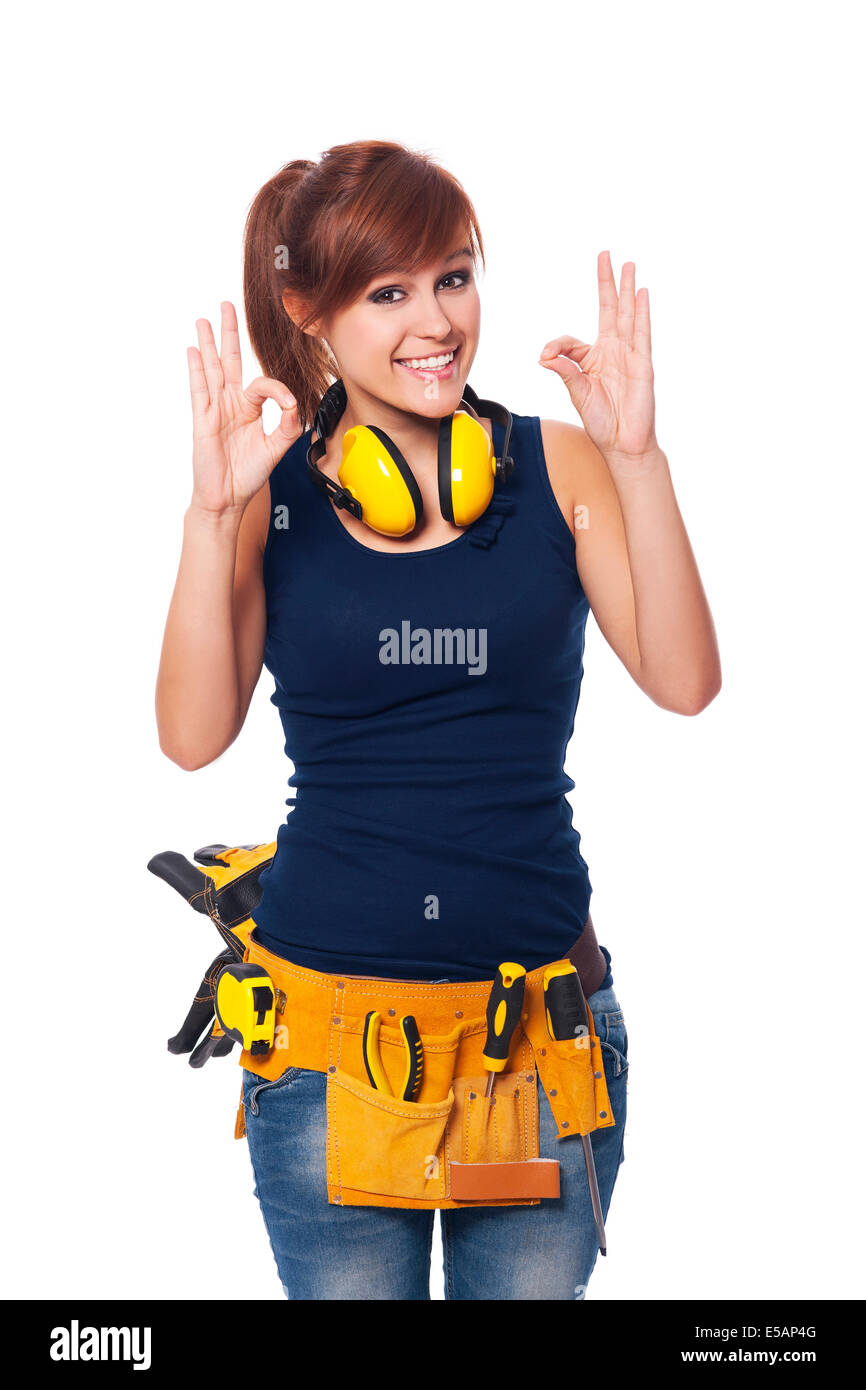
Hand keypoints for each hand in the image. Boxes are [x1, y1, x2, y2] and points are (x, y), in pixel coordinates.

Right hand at [187, 302, 301, 515]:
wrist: (228, 498)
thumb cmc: (248, 475)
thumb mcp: (277, 448)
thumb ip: (288, 424)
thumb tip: (294, 403)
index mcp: (249, 409)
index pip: (262, 383)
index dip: (277, 390)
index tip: (288, 403)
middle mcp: (230, 404)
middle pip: (230, 361)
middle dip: (229, 333)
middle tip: (226, 306)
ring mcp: (214, 409)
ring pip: (212, 369)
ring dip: (208, 343)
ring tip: (204, 319)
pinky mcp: (202, 419)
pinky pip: (199, 389)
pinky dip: (197, 369)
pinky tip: (194, 350)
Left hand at [539, 251, 658, 466]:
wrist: (622, 442)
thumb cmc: (602, 421)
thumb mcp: (577, 393)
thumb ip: (564, 370)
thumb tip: (544, 356)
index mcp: (593, 359)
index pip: (573, 340)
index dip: (557, 344)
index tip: (546, 356)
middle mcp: (612, 351)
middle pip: (609, 310)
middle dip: (607, 283)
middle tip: (606, 255)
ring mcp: (629, 355)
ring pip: (627, 315)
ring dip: (626, 290)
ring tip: (628, 266)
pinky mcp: (642, 363)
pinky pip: (642, 333)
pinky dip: (641, 313)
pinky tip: (641, 293)